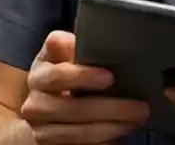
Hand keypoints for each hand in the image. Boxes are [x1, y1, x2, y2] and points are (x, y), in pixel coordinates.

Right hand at [20, 30, 150, 143]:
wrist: (40, 110)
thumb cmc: (62, 75)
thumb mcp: (63, 57)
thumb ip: (75, 47)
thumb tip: (105, 40)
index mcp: (40, 73)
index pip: (56, 74)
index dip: (82, 76)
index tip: (110, 77)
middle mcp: (35, 102)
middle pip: (72, 108)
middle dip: (110, 109)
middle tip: (139, 107)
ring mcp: (40, 128)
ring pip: (76, 133)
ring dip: (110, 128)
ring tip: (135, 122)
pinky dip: (101, 142)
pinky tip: (118, 135)